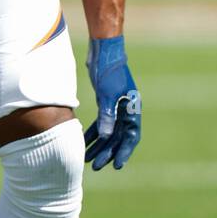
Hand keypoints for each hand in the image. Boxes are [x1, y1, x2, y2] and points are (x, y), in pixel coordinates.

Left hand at [84, 37, 140, 171]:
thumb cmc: (109, 71)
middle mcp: (126, 110)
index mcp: (133, 109)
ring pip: (108, 132)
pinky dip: (93, 132)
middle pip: (118, 138)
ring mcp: (116, 106)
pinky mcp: (105, 102)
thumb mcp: (108, 95)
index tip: (117, 166)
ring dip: (98, 145)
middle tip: (96, 166)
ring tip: (87, 158)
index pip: (131, 137)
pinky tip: (83, 141)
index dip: (124, 152)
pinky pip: (100, 122)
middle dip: (107, 152)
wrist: (104, 51)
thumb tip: (105, 137)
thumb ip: (107, 116)